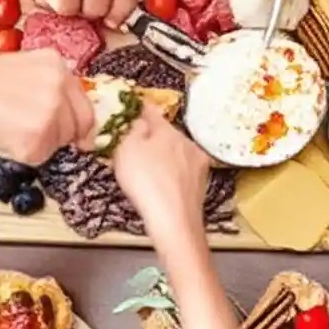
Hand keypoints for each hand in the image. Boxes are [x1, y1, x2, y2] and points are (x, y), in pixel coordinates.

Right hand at [0, 49, 93, 163]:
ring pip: (59, 143)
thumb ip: (46, 86)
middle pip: (78, 125)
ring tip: (3, 126)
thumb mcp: (16, 70)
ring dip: (37, 144)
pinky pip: (39, 157)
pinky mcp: (39, 137)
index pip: (83, 102)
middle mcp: (60, 83)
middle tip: (20, 129)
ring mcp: (51, 110)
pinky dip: (21, 155)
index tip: (73, 135)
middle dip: (57, 135)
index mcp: (55, 62)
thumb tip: (74, 121)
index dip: (76, 122)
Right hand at [111, 106, 209, 236]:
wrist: (174, 220)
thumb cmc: (146, 182)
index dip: (143, 110)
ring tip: (149, 170)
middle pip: (167, 134)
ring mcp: (198, 163)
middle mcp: (187, 142)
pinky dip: (173, 175)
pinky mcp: (201, 184)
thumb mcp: (127, 150)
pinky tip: (163, 186)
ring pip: (178, 153)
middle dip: (154, 138)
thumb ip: (133, 130)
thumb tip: (140, 121)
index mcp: (168, 131)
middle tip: (137, 147)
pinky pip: (183, 172)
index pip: (153, 113)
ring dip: (165, 157)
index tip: (138, 108)